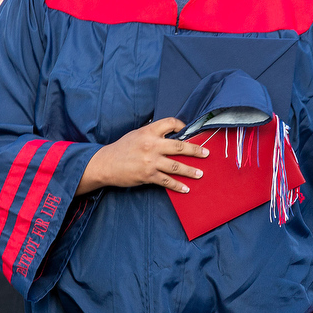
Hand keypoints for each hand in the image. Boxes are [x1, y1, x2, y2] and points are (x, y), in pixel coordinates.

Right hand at [75, 117, 208, 195]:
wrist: (106, 164)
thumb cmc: (122, 148)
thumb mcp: (137, 134)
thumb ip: (153, 133)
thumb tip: (172, 135)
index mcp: (149, 131)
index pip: (171, 123)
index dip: (182, 126)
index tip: (188, 131)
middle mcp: (152, 145)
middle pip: (180, 147)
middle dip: (196, 151)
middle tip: (206, 154)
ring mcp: (151, 161)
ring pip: (176, 166)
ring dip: (191, 171)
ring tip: (200, 174)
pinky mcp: (148, 175)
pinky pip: (166, 181)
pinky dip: (177, 186)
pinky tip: (186, 188)